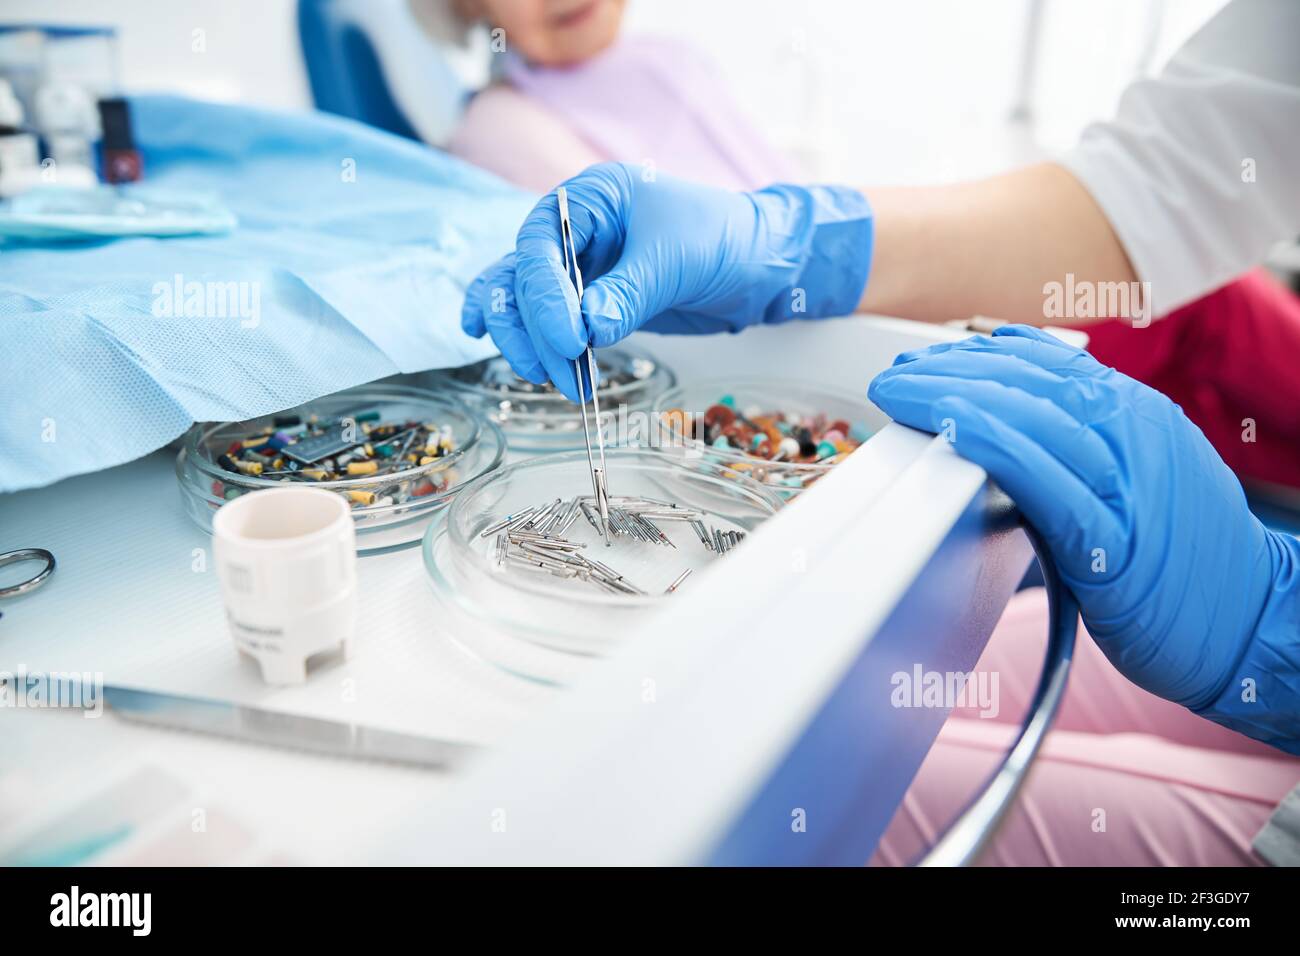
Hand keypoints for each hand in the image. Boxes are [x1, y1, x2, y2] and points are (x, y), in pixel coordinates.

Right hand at [461, 162, 872, 400]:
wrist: (756, 262)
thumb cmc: (721, 240)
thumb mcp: (676, 261)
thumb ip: (628, 294)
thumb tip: (587, 331)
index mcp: (590, 198)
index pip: (542, 244)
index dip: (544, 295)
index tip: (569, 340)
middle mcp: (573, 228)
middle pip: (521, 275)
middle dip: (531, 326)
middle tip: (558, 370)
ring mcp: (577, 265)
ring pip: (521, 300)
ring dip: (526, 340)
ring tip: (551, 379)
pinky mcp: (587, 299)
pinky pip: (548, 321)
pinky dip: (538, 343)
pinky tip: (535, 364)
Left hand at [869, 325, 1296, 747]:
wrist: (1254, 620)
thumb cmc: (1187, 556)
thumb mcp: (1142, 471)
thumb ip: (1086, 437)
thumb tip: (1017, 411)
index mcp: (1136, 415)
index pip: (1045, 363)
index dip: (976, 354)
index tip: (927, 357)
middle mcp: (1133, 434)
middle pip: (1029, 380)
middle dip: (951, 369)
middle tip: (895, 373)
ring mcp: (1125, 484)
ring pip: (1033, 418)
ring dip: (954, 396)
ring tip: (900, 389)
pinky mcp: (1111, 544)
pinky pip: (1046, 483)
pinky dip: (998, 448)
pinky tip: (955, 428)